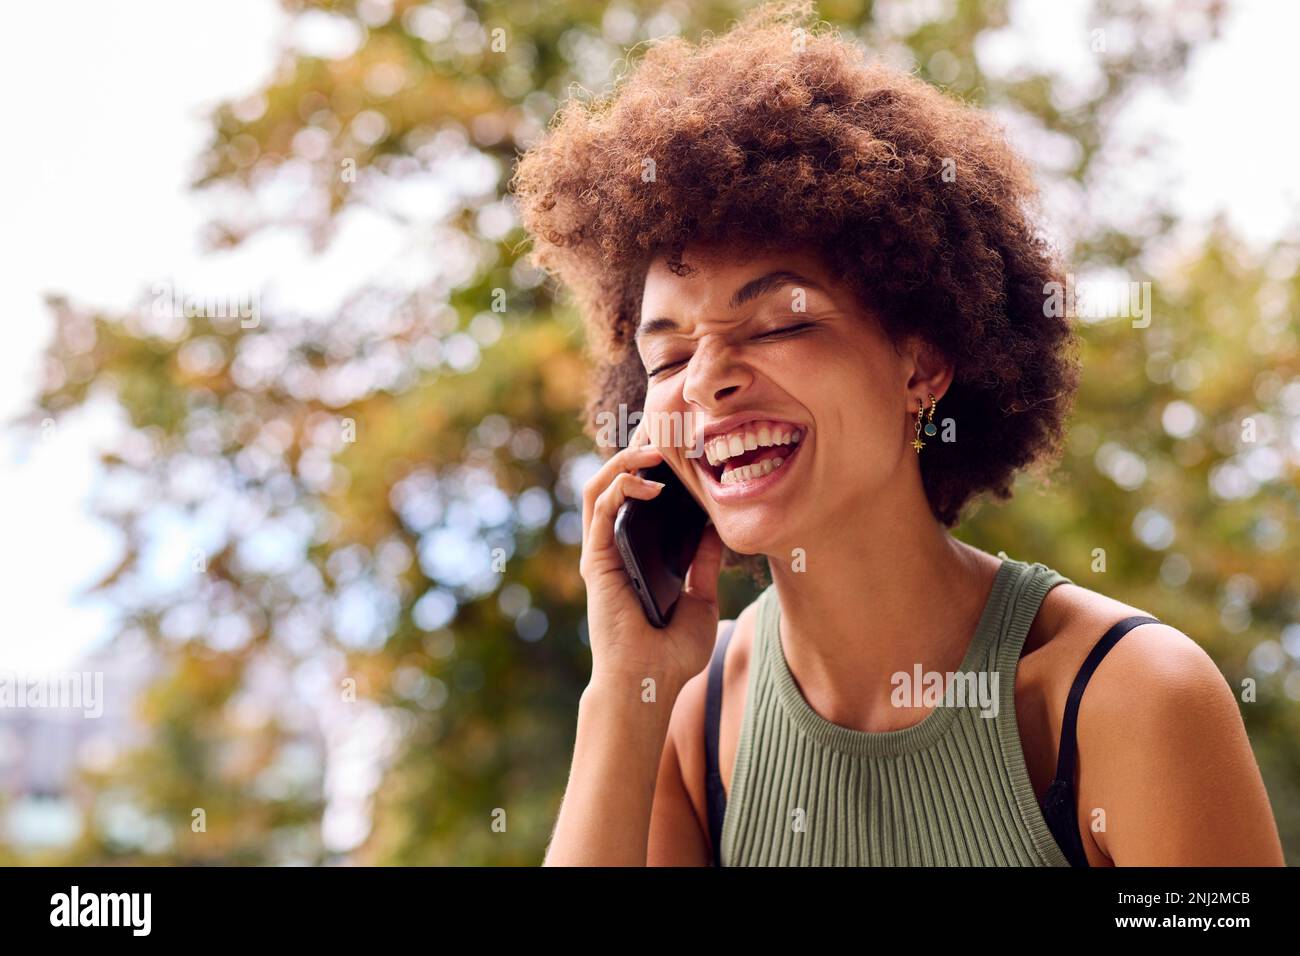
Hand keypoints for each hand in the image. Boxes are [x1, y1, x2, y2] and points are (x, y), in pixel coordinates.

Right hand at [579, 419, 723, 692]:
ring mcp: (600, 552)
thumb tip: (719, 530)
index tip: (681, 446)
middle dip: (635, 450)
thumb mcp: (701, 599)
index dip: (652, 467)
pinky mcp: (595, 559)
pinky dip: (621, 486)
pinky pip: (601, 509)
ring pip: (599, 486)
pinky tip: (650, 484)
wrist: (649, 684)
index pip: (636, 497)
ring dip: (624, 459)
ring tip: (656, 447)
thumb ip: (704, 564)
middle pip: (614, 482)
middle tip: (666, 431)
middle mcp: (612, 548)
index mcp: (634, 555)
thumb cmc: (671, 653)